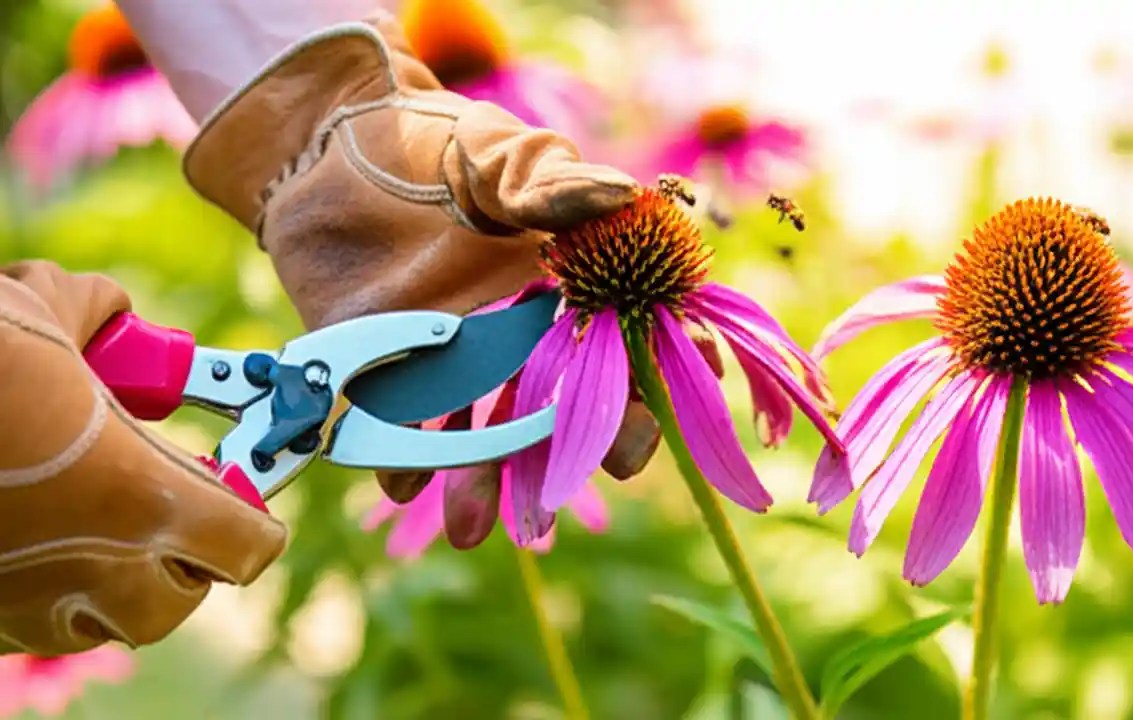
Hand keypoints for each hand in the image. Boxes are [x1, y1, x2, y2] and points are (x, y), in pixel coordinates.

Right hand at [0, 260, 286, 655]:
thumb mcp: (42, 309)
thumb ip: (100, 313)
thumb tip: (110, 309)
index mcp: (139, 498)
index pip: (248, 545)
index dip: (252, 515)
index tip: (237, 486)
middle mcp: (95, 567)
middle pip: (182, 596)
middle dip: (188, 555)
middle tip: (169, 503)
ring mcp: (33, 604)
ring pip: (113, 622)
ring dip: (124, 582)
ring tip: (102, 522)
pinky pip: (42, 625)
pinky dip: (55, 593)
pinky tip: (35, 536)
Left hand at [181, 13, 659, 502]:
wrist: (326, 148)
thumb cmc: (433, 143)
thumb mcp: (502, 155)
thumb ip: (557, 184)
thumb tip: (624, 197)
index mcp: (562, 293)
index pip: (611, 357)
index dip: (630, 405)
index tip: (630, 448)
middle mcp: (515, 339)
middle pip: (548, 412)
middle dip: (552, 464)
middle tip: (547, 506)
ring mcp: (451, 361)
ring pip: (478, 431)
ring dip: (479, 481)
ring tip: (470, 528)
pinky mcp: (384, 370)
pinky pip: (400, 425)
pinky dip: (402, 458)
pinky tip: (402, 483)